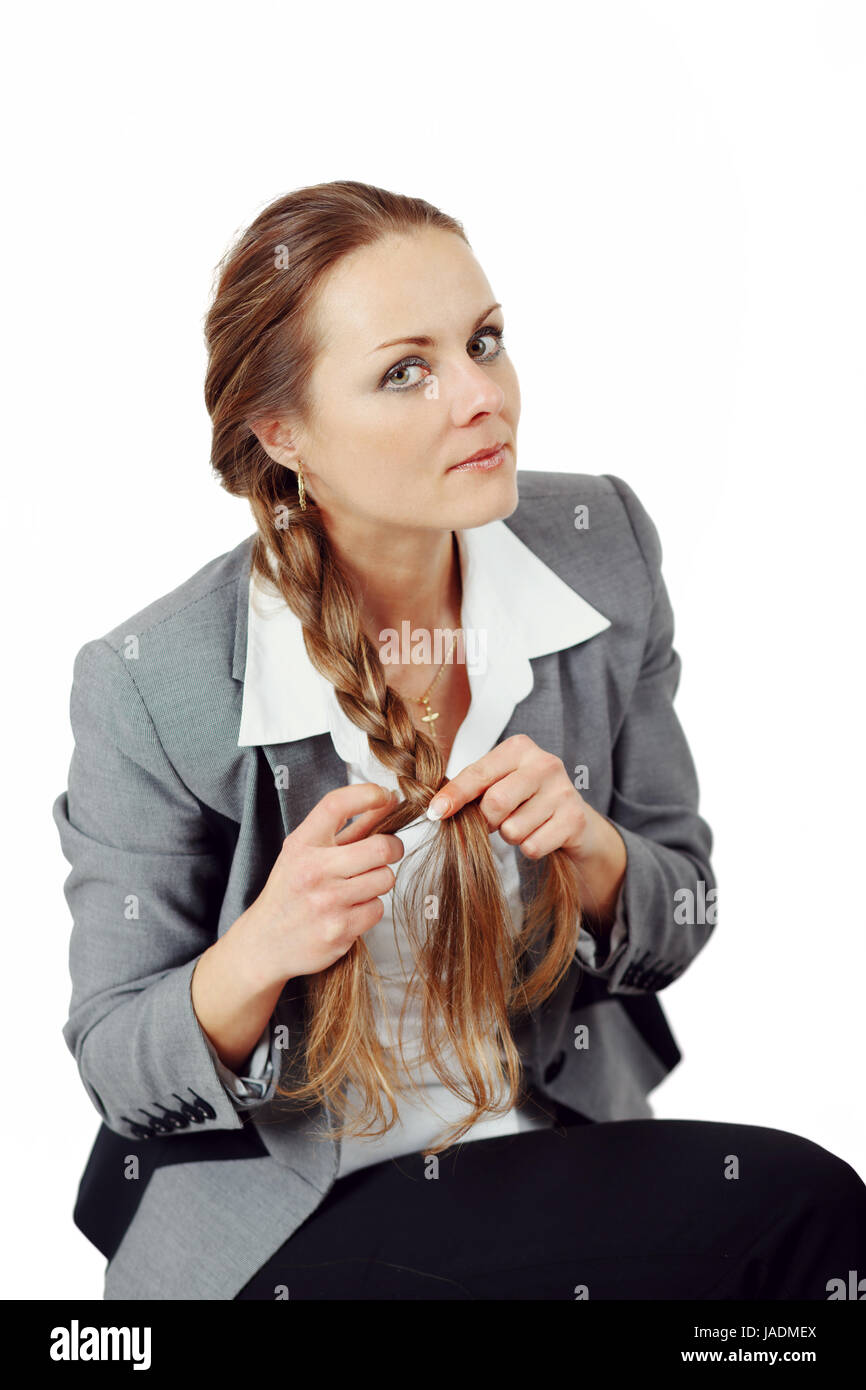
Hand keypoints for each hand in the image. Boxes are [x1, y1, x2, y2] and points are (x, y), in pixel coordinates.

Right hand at [244, 782, 404, 985]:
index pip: (336, 805)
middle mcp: (313, 870)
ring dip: (379, 881)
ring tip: (358, 886)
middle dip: (393, 847)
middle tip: (387, 851)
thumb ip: (347, 828)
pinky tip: (351, 910)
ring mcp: (327, 902)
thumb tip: (388, 799)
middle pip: (381, 846)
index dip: (368, 794)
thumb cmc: (290, 891)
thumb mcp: (306, 852)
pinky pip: (378, 908)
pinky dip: (370, 908)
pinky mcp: (339, 931)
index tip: (385, 796)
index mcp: (302, 844)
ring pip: (385, 878)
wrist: (264, 943)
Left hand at [425, 733, 626, 922]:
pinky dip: (529, 848)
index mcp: (520, 748)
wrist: (572, 821)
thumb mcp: (499, 783)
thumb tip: (437, 809)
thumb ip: (471, 790)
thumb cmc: (525, 800)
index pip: (478, 773)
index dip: (454, 795)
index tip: (436, 811)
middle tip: (493, 823)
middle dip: (487, 821)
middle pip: (495, 803)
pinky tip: (540, 835)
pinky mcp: (575, 820)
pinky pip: (532, 846)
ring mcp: (563, 791)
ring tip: (523, 824)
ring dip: (510, 836)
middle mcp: (545, 763)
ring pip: (513, 830)